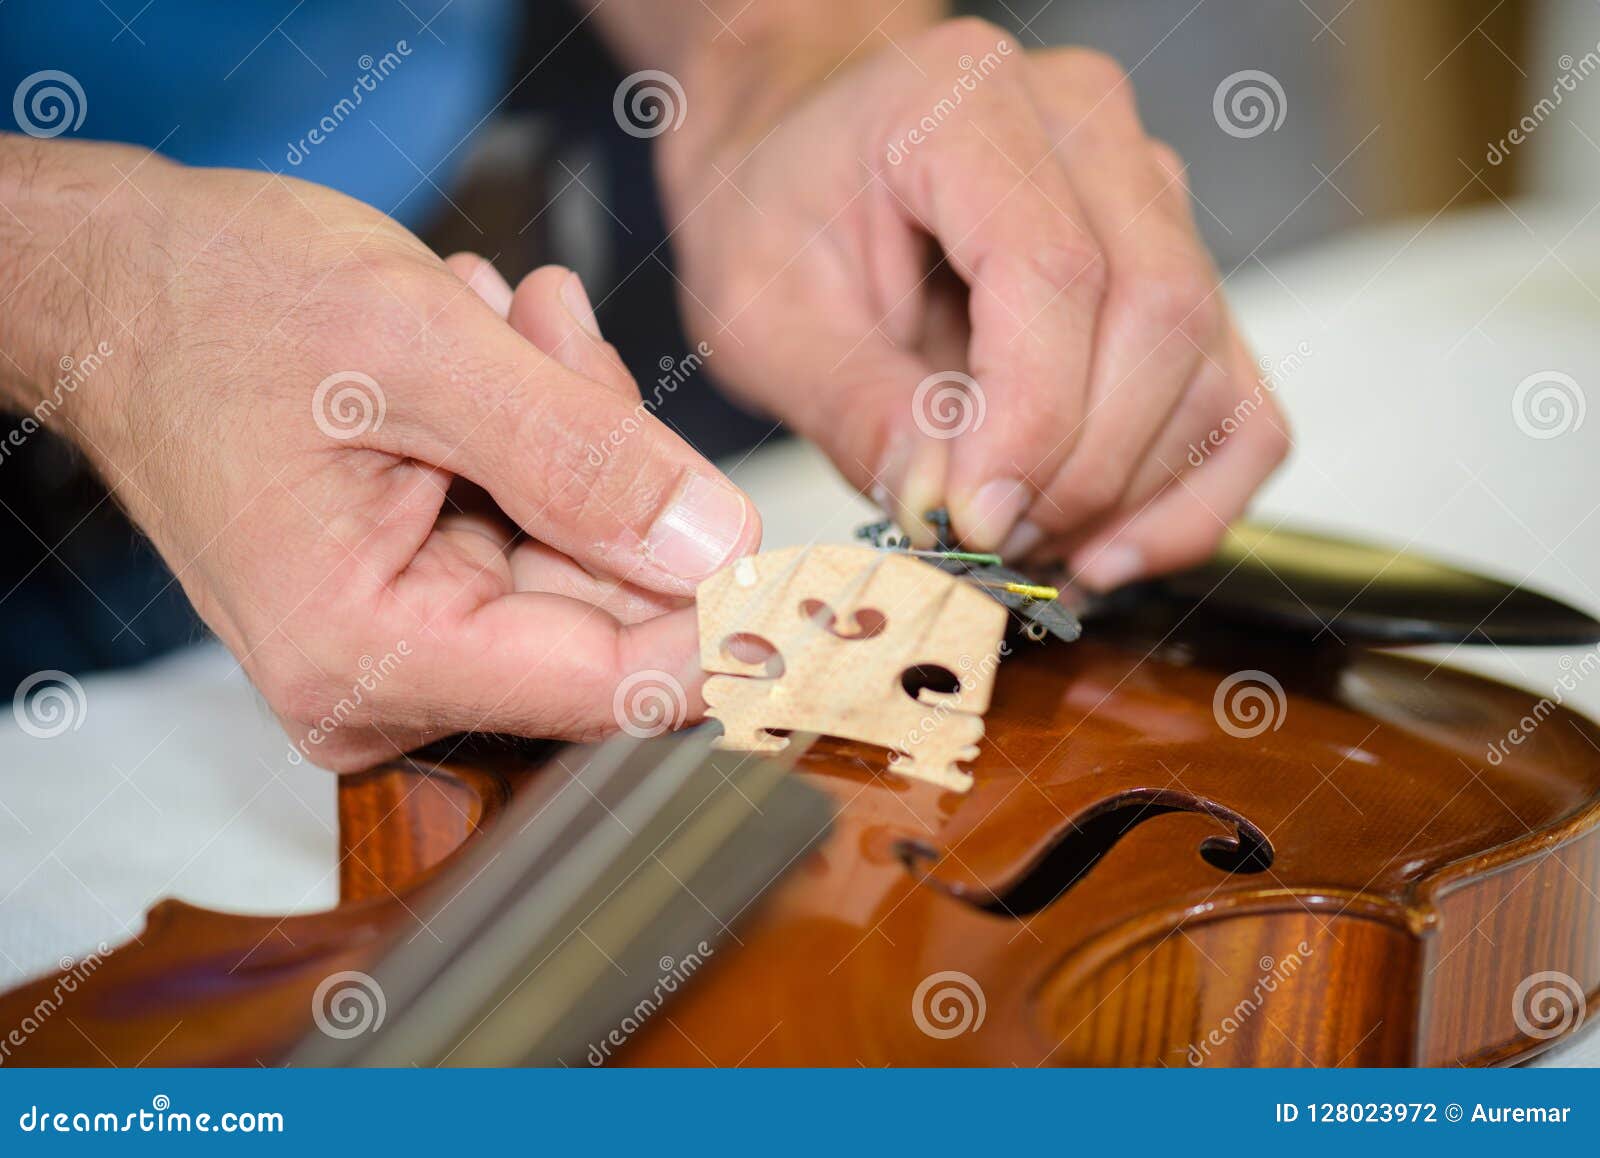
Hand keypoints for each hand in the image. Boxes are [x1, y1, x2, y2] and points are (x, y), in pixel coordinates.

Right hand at [4, 143, 757, 768]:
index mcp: (365, 651)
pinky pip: (548, 535)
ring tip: (514, 332)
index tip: (814, 566)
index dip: (726, 620)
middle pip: (609, 613)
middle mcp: (383, 680)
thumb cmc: (217, 307)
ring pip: (589, 561)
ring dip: (582, 435)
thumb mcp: (419, 349)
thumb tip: (720, 546)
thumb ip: (580, 454)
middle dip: (623, 472)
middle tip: (567, 348)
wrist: (127, 293)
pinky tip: (503, 358)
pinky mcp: (426, 601)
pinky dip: (551, 442)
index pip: (610, 682)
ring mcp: (408, 645)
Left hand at [659, 17, 1288, 587]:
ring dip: (1129, 493)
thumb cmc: (778, 209)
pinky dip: (1188, 499)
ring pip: (1208, 368)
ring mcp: (1150, 198)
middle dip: (1082, 468)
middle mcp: (1086, 130)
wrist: (795, 155)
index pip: (1056, 269)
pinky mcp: (1178, 276)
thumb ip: (854, 404)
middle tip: (991, 543)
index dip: (1031, 419)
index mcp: (967, 104)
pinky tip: (1105, 550)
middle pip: (1159, 315)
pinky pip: (1237, 404)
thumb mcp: (763, 313)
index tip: (974, 518)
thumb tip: (944, 506)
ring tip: (1024, 547)